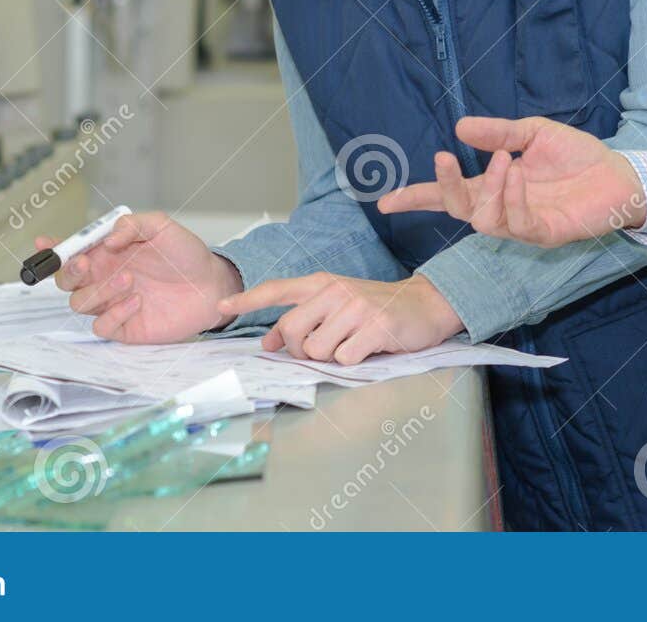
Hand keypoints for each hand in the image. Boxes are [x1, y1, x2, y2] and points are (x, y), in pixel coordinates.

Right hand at [34, 210, 243, 343]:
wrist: (211, 284)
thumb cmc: (186, 254)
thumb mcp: (161, 226)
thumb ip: (132, 225)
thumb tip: (107, 239)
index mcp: (107, 254)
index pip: (70, 252)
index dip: (53, 250)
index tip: (43, 244)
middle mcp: (104, 279)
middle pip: (65, 281)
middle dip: (68, 272)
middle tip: (87, 263)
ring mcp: (112, 304)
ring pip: (80, 303)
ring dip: (99, 291)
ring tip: (131, 280)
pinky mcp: (124, 327)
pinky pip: (101, 326)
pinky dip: (114, 313)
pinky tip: (138, 301)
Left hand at [217, 273, 463, 364]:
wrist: (426, 304)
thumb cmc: (377, 308)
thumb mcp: (337, 306)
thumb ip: (303, 318)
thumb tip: (268, 341)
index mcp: (322, 284)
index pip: (276, 289)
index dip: (247, 299)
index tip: (221, 305)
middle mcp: (335, 291)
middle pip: (292, 332)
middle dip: (301, 351)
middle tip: (324, 348)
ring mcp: (355, 307)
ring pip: (317, 351)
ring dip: (331, 358)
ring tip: (352, 344)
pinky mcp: (375, 326)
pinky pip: (344, 359)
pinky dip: (353, 362)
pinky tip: (368, 348)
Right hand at [378, 116, 646, 247]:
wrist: (618, 173)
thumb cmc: (576, 156)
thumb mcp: (533, 133)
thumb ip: (498, 133)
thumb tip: (459, 127)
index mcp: (493, 186)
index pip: (447, 196)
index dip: (416, 198)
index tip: (385, 203)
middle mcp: (502, 208)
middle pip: (457, 209)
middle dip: (443, 187)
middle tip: (443, 158)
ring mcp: (522, 224)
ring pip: (484, 221)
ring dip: (488, 188)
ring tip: (505, 159)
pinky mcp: (545, 233)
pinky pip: (518, 222)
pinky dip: (512, 196)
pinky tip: (519, 171)